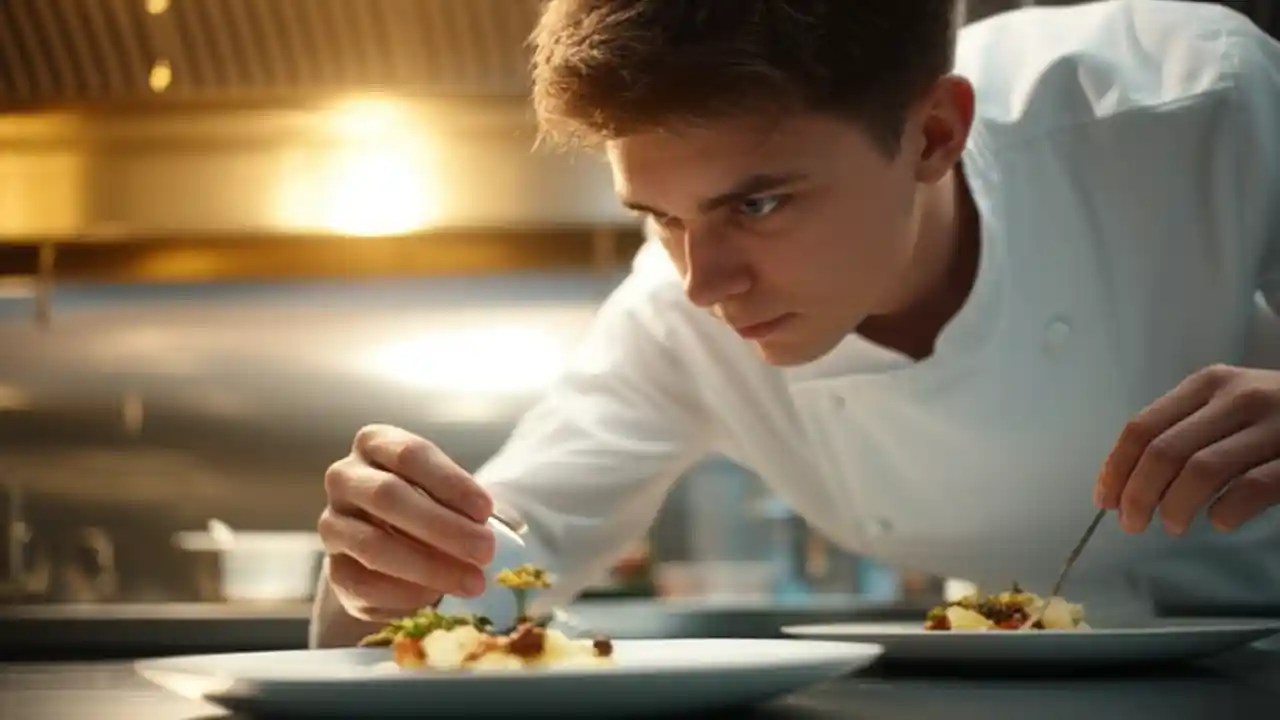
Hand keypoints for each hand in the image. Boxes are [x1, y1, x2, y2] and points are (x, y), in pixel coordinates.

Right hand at [318, 424, 495, 621]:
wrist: (392, 537)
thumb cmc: (430, 502)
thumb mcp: (447, 490)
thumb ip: (463, 504)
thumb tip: (492, 533)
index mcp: (374, 443)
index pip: (410, 455)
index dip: (451, 483)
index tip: (486, 510)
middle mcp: (344, 478)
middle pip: (387, 496)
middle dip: (442, 527)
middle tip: (485, 551)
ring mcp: (332, 523)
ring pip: (373, 545)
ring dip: (429, 568)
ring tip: (472, 582)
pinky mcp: (333, 569)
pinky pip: (364, 584)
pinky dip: (405, 594)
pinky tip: (437, 597)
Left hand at [1095, 364, 1279, 535]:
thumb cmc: (1278, 415)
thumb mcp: (1230, 405)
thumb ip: (1185, 429)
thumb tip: (1122, 479)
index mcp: (1210, 383)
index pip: (1143, 427)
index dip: (1116, 468)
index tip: (1103, 501)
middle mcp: (1238, 397)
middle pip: (1164, 452)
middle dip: (1137, 494)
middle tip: (1131, 524)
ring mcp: (1275, 426)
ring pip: (1201, 471)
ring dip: (1175, 506)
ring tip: (1172, 526)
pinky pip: (1252, 488)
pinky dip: (1226, 510)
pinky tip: (1219, 521)